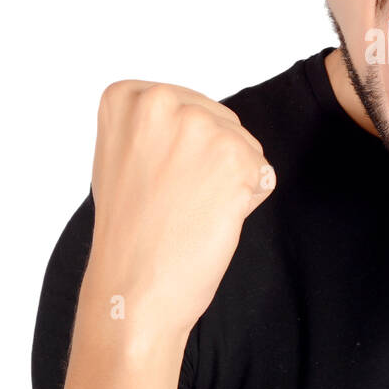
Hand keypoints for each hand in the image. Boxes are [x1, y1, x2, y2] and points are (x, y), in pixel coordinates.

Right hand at [86, 80, 274, 333]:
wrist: (130, 291)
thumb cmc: (129, 233)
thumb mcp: (124, 156)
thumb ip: (159, 124)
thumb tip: (201, 113)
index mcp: (128, 96)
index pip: (189, 106)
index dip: (180, 152)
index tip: (150, 180)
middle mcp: (161, 101)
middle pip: (221, 122)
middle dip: (208, 164)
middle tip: (171, 201)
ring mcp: (199, 128)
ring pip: (245, 148)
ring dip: (228, 183)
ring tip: (187, 210)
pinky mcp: (236, 159)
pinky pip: (263, 174)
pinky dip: (247, 202)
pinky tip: (209, 220)